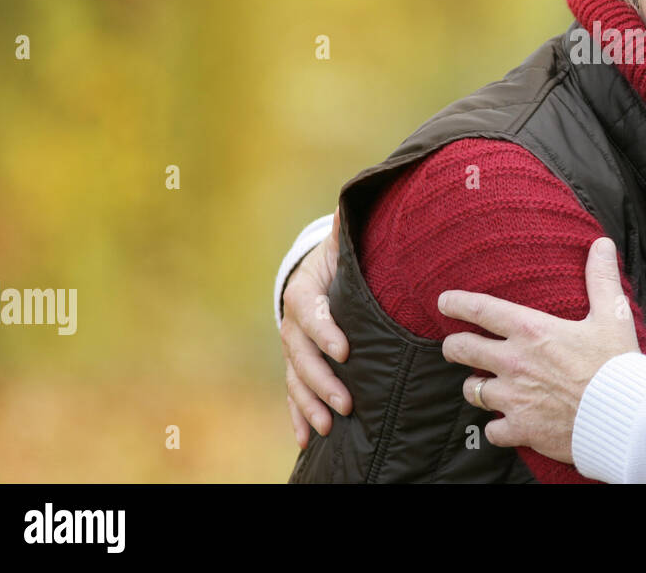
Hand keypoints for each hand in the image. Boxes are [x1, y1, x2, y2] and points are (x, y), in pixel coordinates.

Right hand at [281, 211, 351, 445]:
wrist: (317, 269)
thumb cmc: (339, 257)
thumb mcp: (343, 242)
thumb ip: (349, 229)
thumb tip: (352, 204)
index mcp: (304, 291)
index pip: (311, 313)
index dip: (326, 332)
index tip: (345, 350)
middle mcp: (293, 323)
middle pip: (302, 355)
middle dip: (323, 381)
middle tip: (347, 402)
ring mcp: (293, 347)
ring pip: (296, 379)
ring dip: (310, 404)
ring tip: (329, 426)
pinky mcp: (298, 365)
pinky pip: (294, 393)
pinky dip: (298, 416)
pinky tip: (305, 440)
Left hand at [439, 237, 639, 463]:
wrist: (623, 418)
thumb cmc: (617, 365)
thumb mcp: (612, 315)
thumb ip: (601, 279)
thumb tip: (602, 244)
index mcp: (531, 330)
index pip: (481, 309)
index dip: (456, 303)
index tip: (444, 301)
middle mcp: (514, 362)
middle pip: (460, 349)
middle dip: (453, 346)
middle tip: (455, 346)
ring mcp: (513, 398)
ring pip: (472, 390)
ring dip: (476, 386)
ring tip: (484, 385)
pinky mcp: (520, 429)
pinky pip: (492, 429)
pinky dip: (497, 426)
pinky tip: (506, 422)